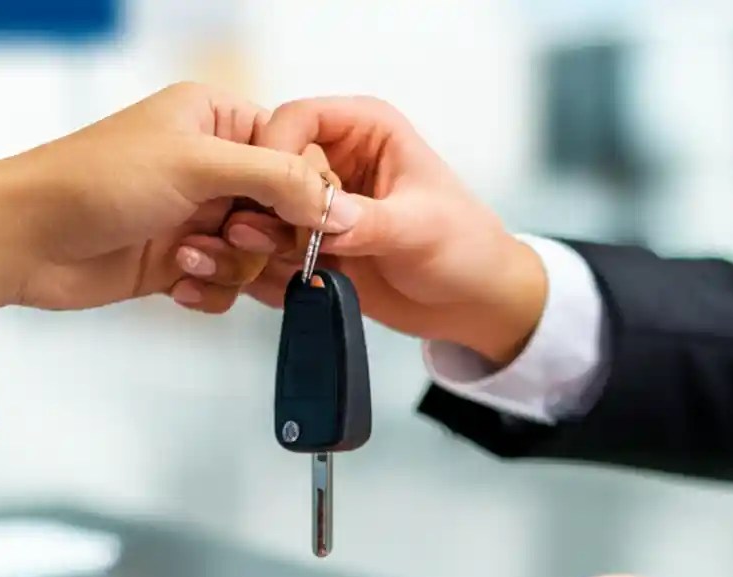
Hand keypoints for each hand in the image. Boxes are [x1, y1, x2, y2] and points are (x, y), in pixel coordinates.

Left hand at [0, 83, 361, 312]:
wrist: (27, 239)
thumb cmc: (92, 181)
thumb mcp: (196, 166)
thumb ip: (276, 178)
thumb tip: (334, 202)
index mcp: (218, 120)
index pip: (298, 154)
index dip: (302, 192)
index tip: (292, 217)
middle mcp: (212, 166)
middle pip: (284, 212)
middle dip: (259, 235)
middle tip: (228, 235)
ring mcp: (197, 216)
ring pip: (258, 255)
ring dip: (227, 266)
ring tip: (183, 257)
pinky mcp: (180, 260)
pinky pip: (228, 286)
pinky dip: (208, 289)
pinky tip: (174, 282)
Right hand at [226, 97, 546, 364]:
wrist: (473, 303)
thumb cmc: (466, 248)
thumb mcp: (418, 229)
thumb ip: (361, 222)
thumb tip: (304, 218)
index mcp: (364, 129)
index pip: (295, 118)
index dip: (275, 151)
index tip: (274, 198)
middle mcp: (333, 160)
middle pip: (267, 167)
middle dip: (261, 207)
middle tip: (264, 245)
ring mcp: (317, 206)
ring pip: (260, 214)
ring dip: (259, 245)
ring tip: (284, 272)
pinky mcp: (309, 246)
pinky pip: (268, 253)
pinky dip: (268, 272)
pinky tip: (293, 290)